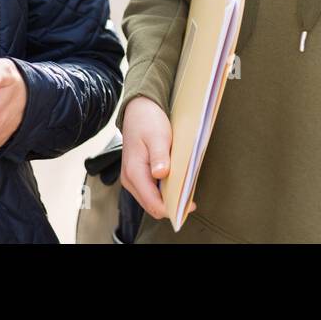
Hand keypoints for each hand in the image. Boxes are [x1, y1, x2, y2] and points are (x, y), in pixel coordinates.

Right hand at [120, 95, 195, 220]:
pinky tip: (175, 185)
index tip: (189, 206)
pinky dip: (163, 192)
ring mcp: (132, 179)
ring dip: (167, 200)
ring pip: (151, 201)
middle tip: (191, 201)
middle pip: (151, 206)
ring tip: (185, 193)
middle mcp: (130, 179)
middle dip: (171, 206)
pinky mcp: (137, 175)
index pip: (152, 203)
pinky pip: (150, 191)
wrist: (138, 110)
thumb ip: (159, 156)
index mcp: (134, 172)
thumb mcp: (157, 136)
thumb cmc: (148, 121)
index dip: (171, 209)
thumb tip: (161, 174)